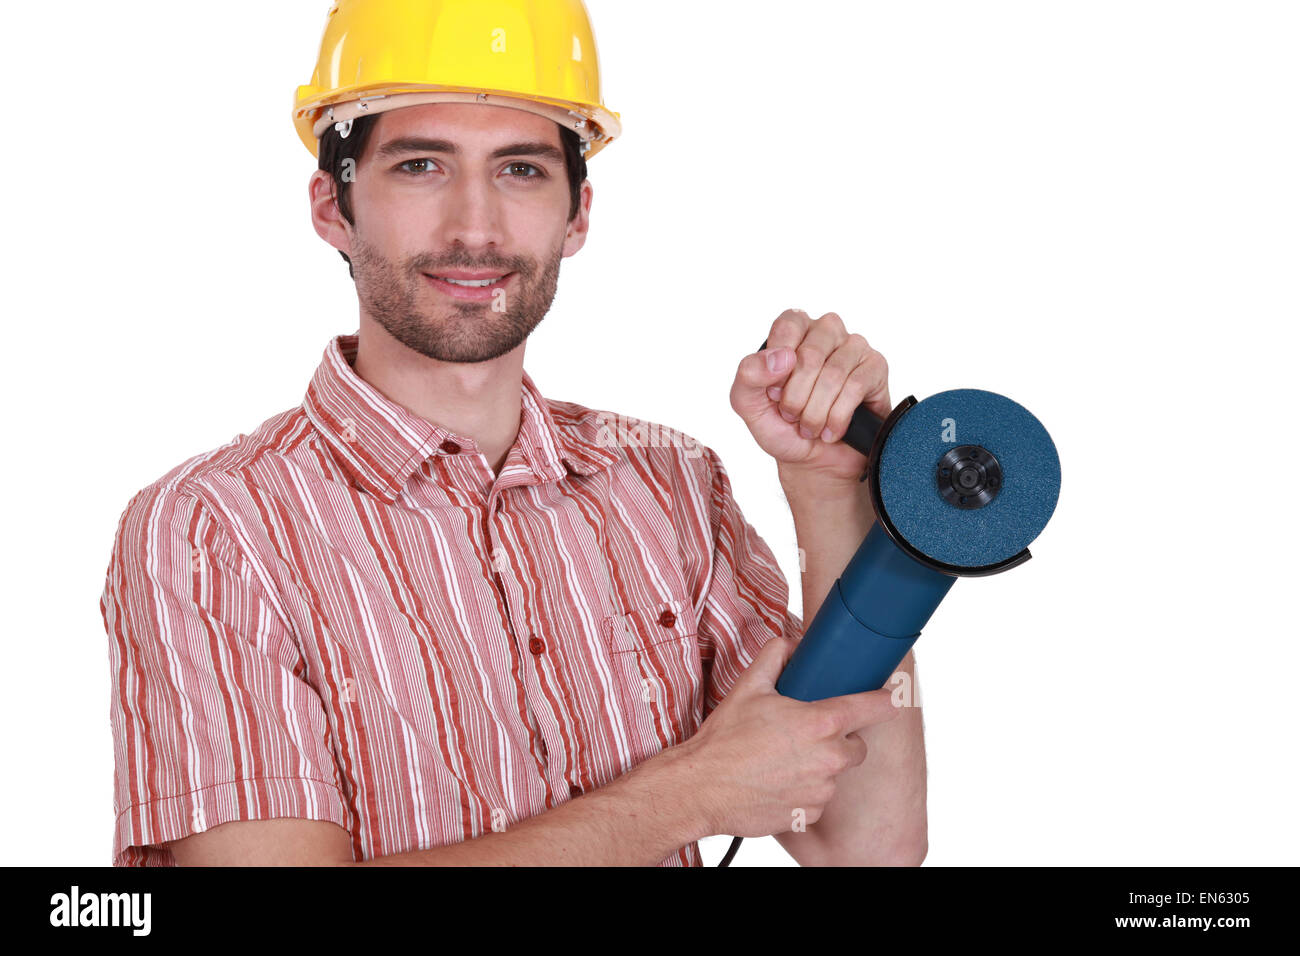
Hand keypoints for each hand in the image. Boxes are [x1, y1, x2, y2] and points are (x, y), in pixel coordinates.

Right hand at [678, 635, 900, 838]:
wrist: (701, 788)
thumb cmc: (724, 741)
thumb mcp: (749, 686)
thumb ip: (776, 656)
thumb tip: (792, 644)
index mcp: (820, 722)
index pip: (872, 708)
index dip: (887, 699)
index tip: (895, 697)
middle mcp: (828, 758)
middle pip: (856, 747)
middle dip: (839, 740)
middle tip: (806, 734)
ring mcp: (821, 790)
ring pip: (835, 774)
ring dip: (818, 767)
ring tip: (782, 760)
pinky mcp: (810, 814)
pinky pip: (818, 799)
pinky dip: (804, 791)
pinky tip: (777, 782)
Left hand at [730, 309, 890, 484]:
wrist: (812, 461)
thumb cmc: (781, 425)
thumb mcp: (748, 403)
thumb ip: (748, 374)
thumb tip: (781, 357)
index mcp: (794, 328)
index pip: (788, 326)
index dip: (777, 368)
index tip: (773, 394)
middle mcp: (826, 330)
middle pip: (810, 355)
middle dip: (796, 397)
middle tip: (792, 415)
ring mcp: (854, 347)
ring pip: (833, 374)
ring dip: (816, 412)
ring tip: (810, 427)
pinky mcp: (875, 367)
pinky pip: (855, 387)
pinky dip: (837, 417)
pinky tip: (831, 430)